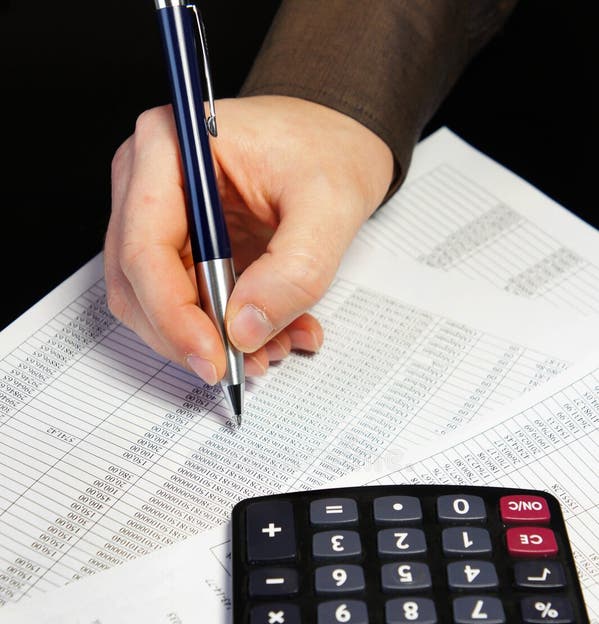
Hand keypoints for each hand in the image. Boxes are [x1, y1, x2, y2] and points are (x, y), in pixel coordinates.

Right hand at [105, 95, 393, 383]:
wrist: (336, 142)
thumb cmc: (328, 149)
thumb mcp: (330, 206)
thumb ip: (293, 270)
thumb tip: (244, 328)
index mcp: (167, 147)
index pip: (143, 249)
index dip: (173, 316)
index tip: (214, 358)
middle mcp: (145, 181)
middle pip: (137, 286)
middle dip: (189, 337)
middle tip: (243, 364)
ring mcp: (156, 217)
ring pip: (154, 305)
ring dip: (208, 340)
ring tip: (271, 347)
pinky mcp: (175, 246)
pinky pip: (183, 306)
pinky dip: (222, 331)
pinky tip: (270, 334)